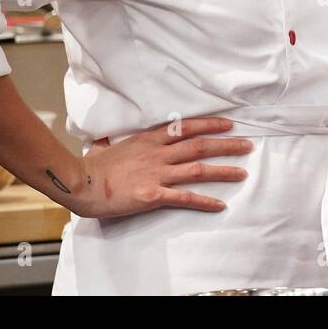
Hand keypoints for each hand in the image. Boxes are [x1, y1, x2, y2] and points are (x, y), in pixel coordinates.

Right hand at [67, 117, 253, 217]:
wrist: (79, 182)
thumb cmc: (89, 166)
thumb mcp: (101, 147)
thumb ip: (107, 143)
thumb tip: (101, 140)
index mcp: (149, 140)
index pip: (186, 127)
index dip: (210, 125)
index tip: (229, 124)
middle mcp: (158, 153)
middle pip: (200, 146)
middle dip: (227, 145)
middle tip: (248, 145)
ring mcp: (157, 173)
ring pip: (198, 169)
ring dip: (223, 171)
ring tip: (243, 173)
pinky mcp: (153, 194)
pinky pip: (184, 197)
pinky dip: (204, 201)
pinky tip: (220, 204)